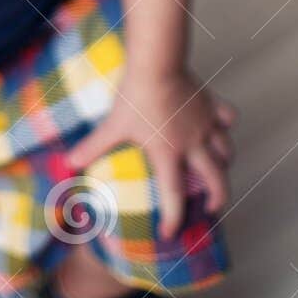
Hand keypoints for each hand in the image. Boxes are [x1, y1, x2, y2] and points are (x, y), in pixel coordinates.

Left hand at [67, 70, 236, 237]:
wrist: (157, 64)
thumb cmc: (134, 96)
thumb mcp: (113, 125)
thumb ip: (93, 146)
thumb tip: (69, 163)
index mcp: (169, 153)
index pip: (174, 194)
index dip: (174, 218)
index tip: (170, 234)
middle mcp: (193, 144)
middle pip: (216, 179)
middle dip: (217, 198)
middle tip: (211, 208)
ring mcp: (206, 124)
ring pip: (226, 151)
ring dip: (224, 164)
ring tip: (218, 170)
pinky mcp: (211, 104)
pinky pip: (228, 118)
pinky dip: (227, 125)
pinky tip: (222, 126)